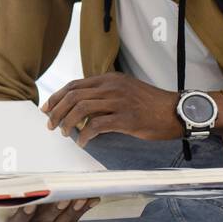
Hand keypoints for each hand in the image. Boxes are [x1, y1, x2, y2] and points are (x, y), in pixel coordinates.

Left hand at [41, 72, 180, 145]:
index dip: (57, 97)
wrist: (175, 111)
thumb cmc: (150, 105)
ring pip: (81, 109)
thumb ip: (103, 94)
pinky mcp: (126, 118)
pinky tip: (82, 142)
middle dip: (57, 112)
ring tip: (65, 134)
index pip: (74, 85)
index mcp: (109, 79)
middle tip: (51, 125)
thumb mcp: (124, 90)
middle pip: (73, 96)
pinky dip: (85, 135)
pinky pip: (96, 126)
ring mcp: (119, 101)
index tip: (47, 109)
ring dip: (67, 123)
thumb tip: (78, 108)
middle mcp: (112, 87)